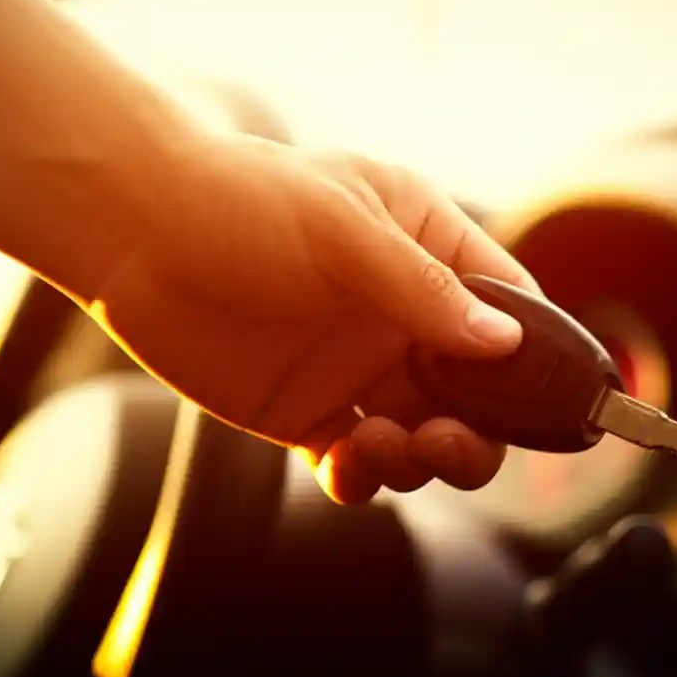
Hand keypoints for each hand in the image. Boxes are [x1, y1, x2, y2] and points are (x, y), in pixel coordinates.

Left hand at [90, 133, 540, 503]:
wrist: (132, 232)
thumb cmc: (238, 200)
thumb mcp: (342, 228)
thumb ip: (421, 288)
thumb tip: (502, 342)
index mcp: (423, 247)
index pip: (506, 306)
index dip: (532, 357)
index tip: (543, 402)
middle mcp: (397, 314)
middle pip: (473, 390)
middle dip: (478, 430)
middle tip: (452, 444)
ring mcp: (353, 367)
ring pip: (420, 435)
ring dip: (420, 458)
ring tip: (382, 444)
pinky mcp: (304, 412)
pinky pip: (354, 460)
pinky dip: (362, 476)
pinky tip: (344, 464)